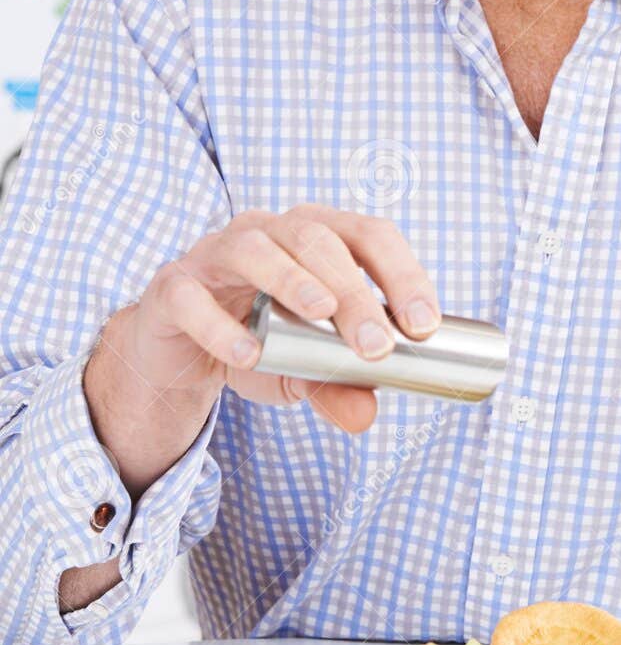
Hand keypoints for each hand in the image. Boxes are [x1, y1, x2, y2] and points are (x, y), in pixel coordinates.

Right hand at [100, 205, 441, 437]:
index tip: (424, 325)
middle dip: (355, 292)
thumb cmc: (253, 342)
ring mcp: (215, 252)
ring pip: (257, 247)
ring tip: (323, 316)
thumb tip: (368, 415)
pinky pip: (193, 297)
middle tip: (377, 345)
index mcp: (315, 236)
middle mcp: (268, 229)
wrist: (176, 356)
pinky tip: (249, 354)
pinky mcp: (173, 286)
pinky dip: (222, 326)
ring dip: (294, 281)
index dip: (402, 273)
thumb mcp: (303, 371)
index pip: (368, 235)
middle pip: (319, 240)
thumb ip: (336, 387)